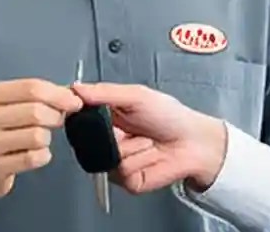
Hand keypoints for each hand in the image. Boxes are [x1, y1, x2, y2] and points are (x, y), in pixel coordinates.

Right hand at [0, 79, 83, 201]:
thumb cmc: (0, 132)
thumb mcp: (11, 106)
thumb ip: (39, 96)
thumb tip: (73, 93)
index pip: (31, 88)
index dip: (59, 94)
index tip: (74, 101)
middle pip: (35, 111)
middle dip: (55, 116)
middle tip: (57, 121)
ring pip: (36, 136)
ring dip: (47, 138)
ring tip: (40, 139)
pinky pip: (32, 158)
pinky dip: (42, 156)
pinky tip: (36, 154)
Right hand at [72, 82, 226, 194]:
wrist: (194, 142)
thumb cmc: (170, 116)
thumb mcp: (136, 96)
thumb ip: (104, 92)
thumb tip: (75, 88)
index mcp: (108, 119)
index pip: (81, 121)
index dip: (84, 118)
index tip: (92, 112)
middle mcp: (110, 142)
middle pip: (91, 143)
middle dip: (116, 133)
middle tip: (135, 127)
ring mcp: (117, 163)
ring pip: (110, 158)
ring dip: (134, 148)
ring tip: (148, 141)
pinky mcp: (128, 181)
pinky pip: (123, 173)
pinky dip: (141, 162)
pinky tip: (152, 156)